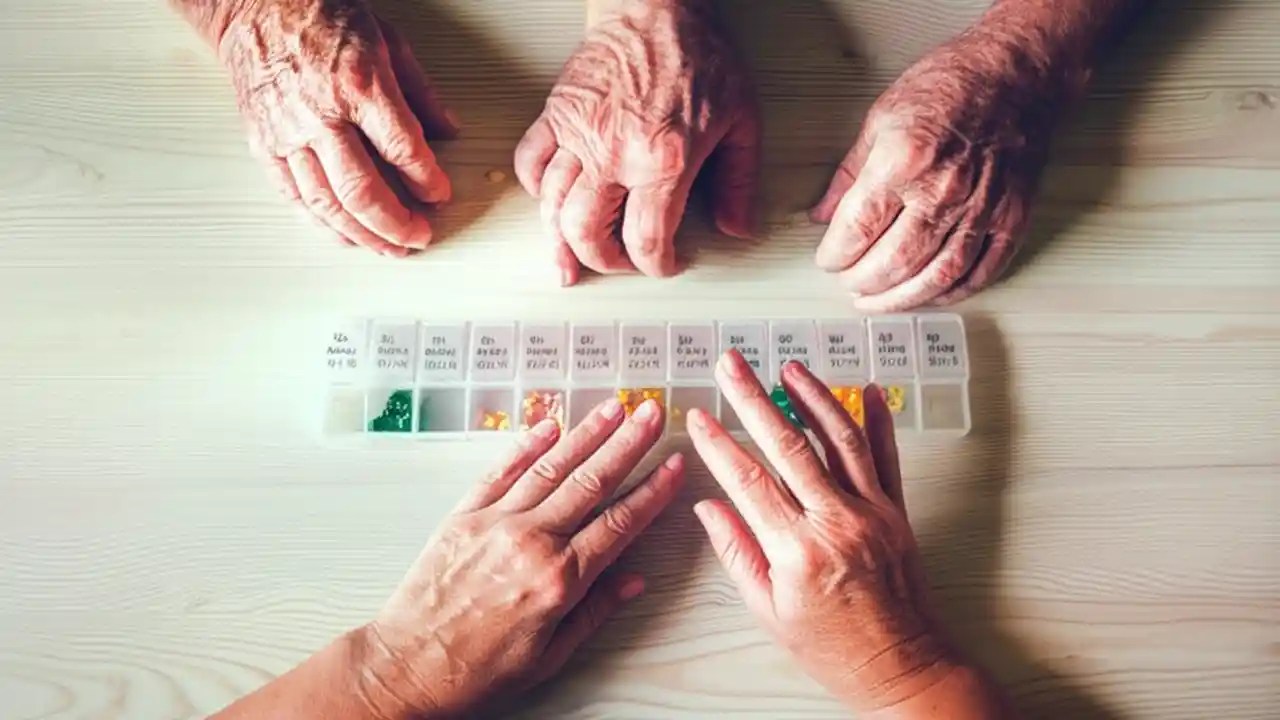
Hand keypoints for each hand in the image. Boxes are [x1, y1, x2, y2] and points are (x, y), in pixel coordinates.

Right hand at [217, 0, 456, 255]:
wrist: (257, 5)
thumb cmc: (320, 16)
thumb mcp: (388, 41)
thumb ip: (421, 92)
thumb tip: (447, 131)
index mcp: (358, 85)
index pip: (402, 149)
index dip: (426, 181)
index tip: (439, 195)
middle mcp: (321, 114)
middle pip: (362, 190)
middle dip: (396, 223)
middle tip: (419, 237)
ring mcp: (288, 133)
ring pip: (326, 203)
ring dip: (362, 234)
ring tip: (388, 248)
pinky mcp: (264, 144)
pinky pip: (293, 196)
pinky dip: (321, 224)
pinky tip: (344, 235)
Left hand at [355, 399, 683, 718]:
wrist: (407, 666)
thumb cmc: (476, 670)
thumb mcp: (550, 655)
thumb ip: (595, 611)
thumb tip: (633, 581)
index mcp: (559, 580)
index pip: (620, 523)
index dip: (652, 491)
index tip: (673, 466)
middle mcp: (530, 543)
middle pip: (592, 482)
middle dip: (628, 443)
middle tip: (652, 414)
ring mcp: (495, 523)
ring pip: (551, 467)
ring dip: (586, 433)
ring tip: (613, 409)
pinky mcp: (463, 516)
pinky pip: (501, 471)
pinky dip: (527, 445)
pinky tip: (550, 427)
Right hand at [514, 0, 759, 284]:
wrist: (657, 4)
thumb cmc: (697, 52)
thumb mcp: (741, 120)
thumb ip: (739, 181)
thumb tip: (738, 226)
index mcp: (664, 160)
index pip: (647, 240)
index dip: (655, 265)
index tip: (662, 264)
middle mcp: (616, 153)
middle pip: (587, 234)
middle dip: (603, 261)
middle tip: (618, 262)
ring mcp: (580, 135)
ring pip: (552, 207)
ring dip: (560, 239)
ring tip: (570, 256)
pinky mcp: (557, 114)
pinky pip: (530, 162)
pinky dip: (534, 188)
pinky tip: (548, 200)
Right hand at [687, 352, 963, 713]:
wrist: (902, 669)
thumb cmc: (834, 650)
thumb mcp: (769, 612)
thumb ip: (737, 554)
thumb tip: (708, 508)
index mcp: (796, 550)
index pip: (747, 480)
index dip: (719, 443)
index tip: (701, 415)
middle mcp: (836, 522)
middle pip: (788, 445)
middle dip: (754, 398)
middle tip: (732, 364)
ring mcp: (871, 512)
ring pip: (840, 439)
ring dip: (813, 397)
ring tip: (789, 367)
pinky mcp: (897, 512)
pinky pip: (886, 457)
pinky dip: (877, 420)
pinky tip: (866, 389)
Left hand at [811, 25, 1065, 309]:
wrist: (1018, 73)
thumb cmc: (952, 85)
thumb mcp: (881, 118)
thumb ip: (850, 174)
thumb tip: (825, 214)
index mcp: (904, 162)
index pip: (857, 229)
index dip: (835, 254)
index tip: (828, 259)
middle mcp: (944, 191)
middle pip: (894, 262)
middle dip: (863, 282)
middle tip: (849, 283)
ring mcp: (982, 208)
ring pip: (936, 277)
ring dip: (901, 299)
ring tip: (879, 301)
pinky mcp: (1011, 217)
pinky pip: (982, 271)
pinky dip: (952, 292)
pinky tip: (930, 294)